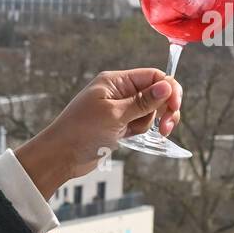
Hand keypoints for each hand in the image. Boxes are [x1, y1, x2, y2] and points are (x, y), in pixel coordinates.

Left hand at [14, 69, 181, 198]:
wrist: (60, 156)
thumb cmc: (80, 132)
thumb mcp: (115, 115)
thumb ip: (143, 101)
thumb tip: (167, 85)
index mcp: (115, 81)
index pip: (153, 76)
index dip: (168, 89)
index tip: (174, 108)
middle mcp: (118, 91)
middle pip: (155, 92)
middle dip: (163, 108)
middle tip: (165, 127)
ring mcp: (118, 108)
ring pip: (149, 110)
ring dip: (149, 122)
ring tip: (133, 133)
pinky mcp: (118, 124)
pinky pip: (139, 122)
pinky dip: (140, 129)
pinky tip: (129, 137)